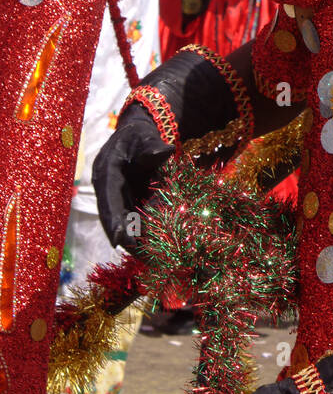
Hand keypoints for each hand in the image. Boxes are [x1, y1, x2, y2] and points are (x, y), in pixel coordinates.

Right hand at [92, 105, 174, 252]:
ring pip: (121, 221)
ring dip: (133, 239)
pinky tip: (152, 248)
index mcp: (106, 171)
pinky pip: (129, 219)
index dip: (113, 220)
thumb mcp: (146, 139)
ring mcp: (113, 195)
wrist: (137, 134)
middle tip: (141, 257)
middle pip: (113, 216)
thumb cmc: (141, 136)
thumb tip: (165, 151)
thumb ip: (153, 148)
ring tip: (150, 258)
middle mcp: (105, 186)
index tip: (118, 240)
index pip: (108, 198)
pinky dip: (139, 232)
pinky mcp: (123, 200)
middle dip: (125, 237)